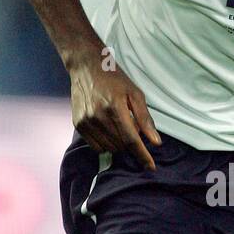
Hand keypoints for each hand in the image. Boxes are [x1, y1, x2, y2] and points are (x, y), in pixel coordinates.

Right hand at [69, 49, 161, 168]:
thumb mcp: (135, 94)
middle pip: (121, 146)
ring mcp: (86, 121)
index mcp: (115, 108)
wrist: (86, 67)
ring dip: (118, 143)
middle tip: (131, 126)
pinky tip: (107, 128)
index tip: (151, 167)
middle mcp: (98, 116)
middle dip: (130, 143)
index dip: (142, 155)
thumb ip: (145, 119)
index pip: (131, 140)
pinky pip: (96, 146)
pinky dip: (106, 143)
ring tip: (118, 125)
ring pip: (109, 148)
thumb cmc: (115, 79)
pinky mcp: (78, 124)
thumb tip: (155, 142)